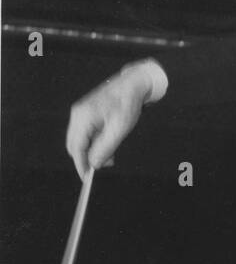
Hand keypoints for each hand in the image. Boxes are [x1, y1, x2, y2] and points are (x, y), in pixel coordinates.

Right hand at [65, 65, 153, 179]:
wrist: (132, 84)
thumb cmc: (127, 103)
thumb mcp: (119, 130)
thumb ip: (105, 149)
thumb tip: (94, 164)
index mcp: (82, 117)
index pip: (76, 148)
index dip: (81, 165)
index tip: (87, 179)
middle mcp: (78, 115)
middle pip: (75, 146)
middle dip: (88, 158)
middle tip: (108, 163)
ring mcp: (81, 114)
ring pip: (81, 141)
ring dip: (93, 151)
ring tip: (113, 153)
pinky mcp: (87, 114)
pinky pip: (86, 134)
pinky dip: (95, 143)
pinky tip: (109, 143)